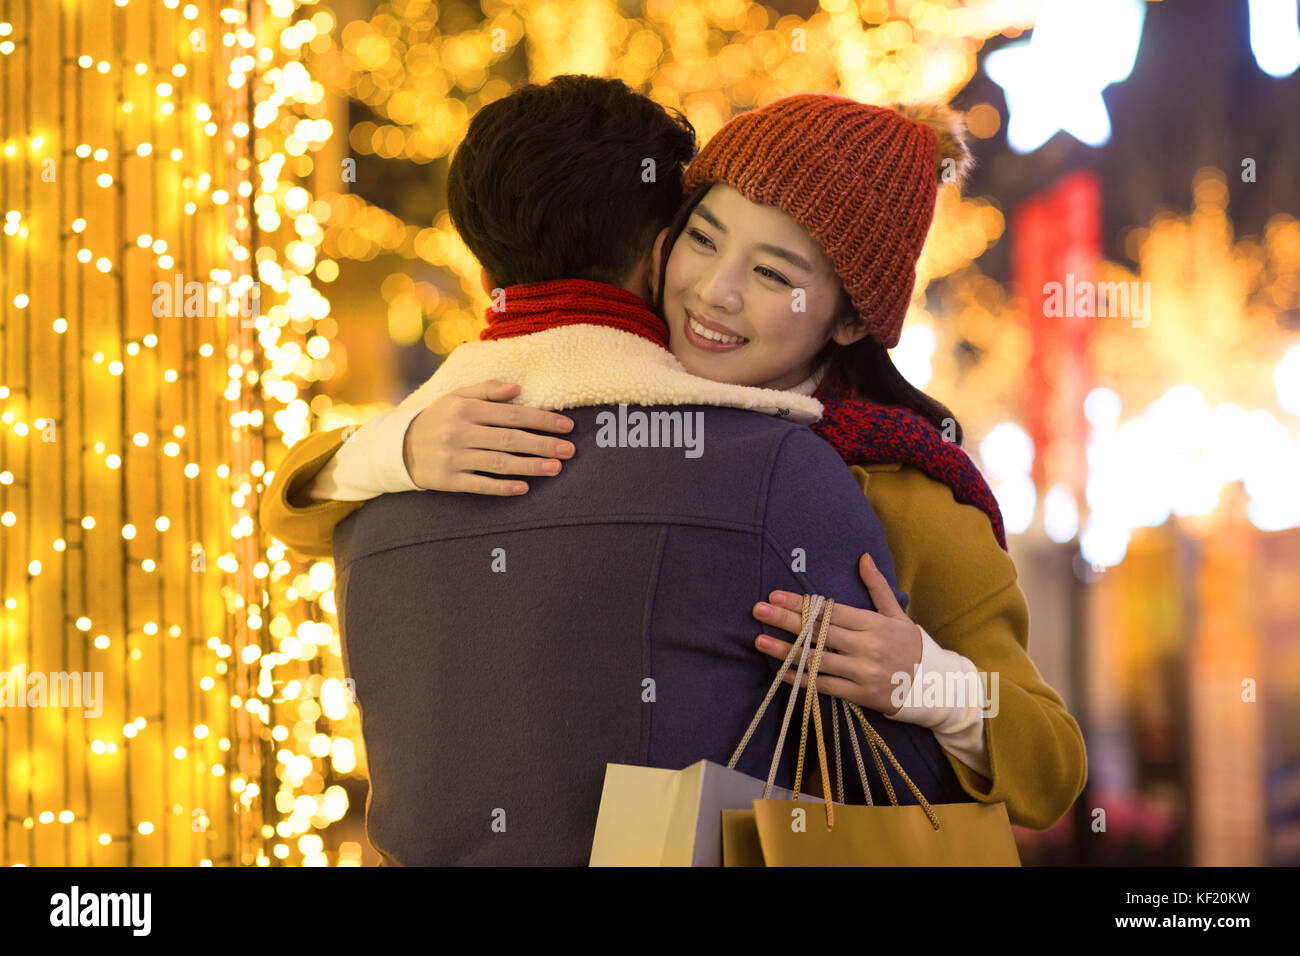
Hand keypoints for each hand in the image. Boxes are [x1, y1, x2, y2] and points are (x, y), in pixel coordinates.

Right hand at [402, 380, 574, 494]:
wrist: (400, 447)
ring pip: (499, 463)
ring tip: (556, 468)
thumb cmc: (439, 418)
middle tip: (570, 451)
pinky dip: (503, 487)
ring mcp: (455, 458)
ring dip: (530, 466)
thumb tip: (518, 388)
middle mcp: (461, 433)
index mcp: (466, 409)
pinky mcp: (449, 481)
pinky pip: (480, 485)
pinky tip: (524, 488)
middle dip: (543, 445)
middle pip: (510, 439)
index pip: (512, 414)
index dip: (542, 420)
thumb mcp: (457, 397)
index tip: (567, 426)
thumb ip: (488, 390)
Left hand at [751, 553, 922, 715]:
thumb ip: (877, 587)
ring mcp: (862, 673)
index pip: (830, 611)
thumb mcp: (897, 614)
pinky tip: (781, 673)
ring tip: (760, 641)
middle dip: (786, 620)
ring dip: (786, 651)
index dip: (802, 604)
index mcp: (874, 624)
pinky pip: (825, 686)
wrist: (935, 687)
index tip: (776, 595)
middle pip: (819, 632)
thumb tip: (863, 557)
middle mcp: (866, 647)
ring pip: (817, 660)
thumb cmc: (912, 646)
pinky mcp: (860, 695)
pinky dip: (802, 680)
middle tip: (758, 610)